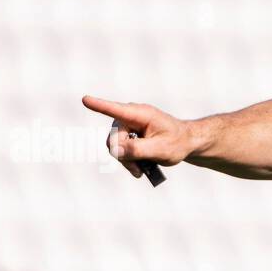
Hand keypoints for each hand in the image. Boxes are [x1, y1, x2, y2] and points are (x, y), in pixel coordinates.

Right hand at [82, 95, 196, 179]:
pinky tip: (139, 169)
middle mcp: (131, 116)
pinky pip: (119, 149)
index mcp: (141, 114)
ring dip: (126, 160)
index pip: (117, 110)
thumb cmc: (177, 143)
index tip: (85, 99)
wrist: (186, 143)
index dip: (100, 105)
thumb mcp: (161, 149)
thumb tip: (115, 150)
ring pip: (114, 146)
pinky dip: (127, 160)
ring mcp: (128, 125)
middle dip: (122, 156)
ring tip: (141, 171)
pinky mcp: (128, 134)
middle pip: (113, 138)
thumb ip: (138, 149)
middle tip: (138, 170)